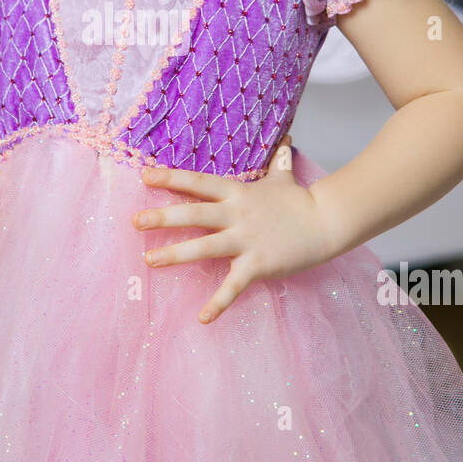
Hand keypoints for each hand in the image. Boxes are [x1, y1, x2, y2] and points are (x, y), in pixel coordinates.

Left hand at [131, 135, 334, 323]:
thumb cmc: (302, 202)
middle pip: (194, 214)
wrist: (328, 222)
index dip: (172, 178)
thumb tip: (286, 143)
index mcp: (238, 193)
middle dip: (163, 217)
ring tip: (149, 260)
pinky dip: (218, 303)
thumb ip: (278, 162)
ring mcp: (246, 240)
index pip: (199, 183)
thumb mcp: (285, 178)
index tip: (145, 176)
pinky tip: (202, 318)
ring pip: (204, 247)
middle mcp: (237, 215)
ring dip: (175, 255)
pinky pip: (233, 286)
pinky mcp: (258, 265)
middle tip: (134, 222)